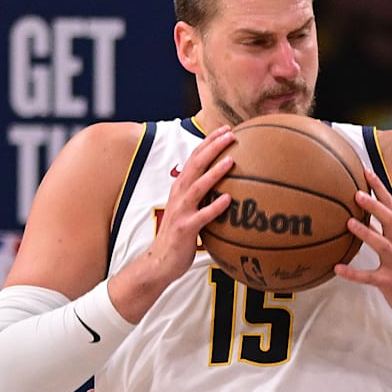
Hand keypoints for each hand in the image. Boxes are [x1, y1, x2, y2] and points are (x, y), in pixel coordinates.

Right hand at [134, 126, 235, 283]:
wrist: (159, 262)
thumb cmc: (180, 236)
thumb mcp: (189, 211)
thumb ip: (204, 197)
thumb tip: (229, 188)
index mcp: (181, 188)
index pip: (195, 158)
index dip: (209, 143)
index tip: (227, 130)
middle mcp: (179, 195)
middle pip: (196, 165)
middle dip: (213, 148)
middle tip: (231, 135)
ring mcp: (181, 211)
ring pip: (198, 187)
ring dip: (215, 173)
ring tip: (232, 161)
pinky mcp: (185, 229)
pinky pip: (202, 216)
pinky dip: (215, 207)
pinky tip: (229, 200)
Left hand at [333, 170, 391, 321]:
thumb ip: (378, 231)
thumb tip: (356, 215)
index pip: (390, 206)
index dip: (379, 188)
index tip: (366, 171)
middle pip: (389, 220)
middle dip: (374, 206)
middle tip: (357, 193)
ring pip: (382, 245)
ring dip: (366, 233)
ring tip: (349, 223)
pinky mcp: (390, 282)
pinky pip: (370, 278)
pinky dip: (354, 273)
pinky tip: (338, 268)